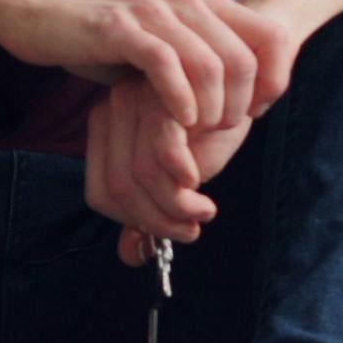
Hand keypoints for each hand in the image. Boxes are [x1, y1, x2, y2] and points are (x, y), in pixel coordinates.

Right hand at [0, 0, 298, 131]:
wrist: (36, 4)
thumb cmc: (97, 33)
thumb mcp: (159, 42)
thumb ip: (196, 59)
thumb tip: (234, 98)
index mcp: (202, 1)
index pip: (271, 36)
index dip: (273, 80)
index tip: (251, 114)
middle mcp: (185, 1)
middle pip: (245, 60)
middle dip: (239, 107)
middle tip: (219, 134)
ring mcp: (154, 13)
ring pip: (211, 65)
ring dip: (210, 111)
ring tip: (195, 134)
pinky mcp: (121, 29)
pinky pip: (167, 65)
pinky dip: (179, 101)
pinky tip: (176, 123)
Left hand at [87, 89, 254, 262]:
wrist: (242, 87)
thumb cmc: (210, 131)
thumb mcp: (176, 177)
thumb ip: (150, 209)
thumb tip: (131, 256)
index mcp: (105, 128)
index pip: (100, 195)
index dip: (135, 221)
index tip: (167, 230)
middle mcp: (112, 110)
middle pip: (118, 190)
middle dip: (157, 222)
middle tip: (190, 231)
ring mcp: (134, 100)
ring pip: (140, 177)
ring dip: (176, 208)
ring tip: (204, 213)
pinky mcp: (163, 97)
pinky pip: (163, 156)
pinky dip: (183, 181)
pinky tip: (200, 185)